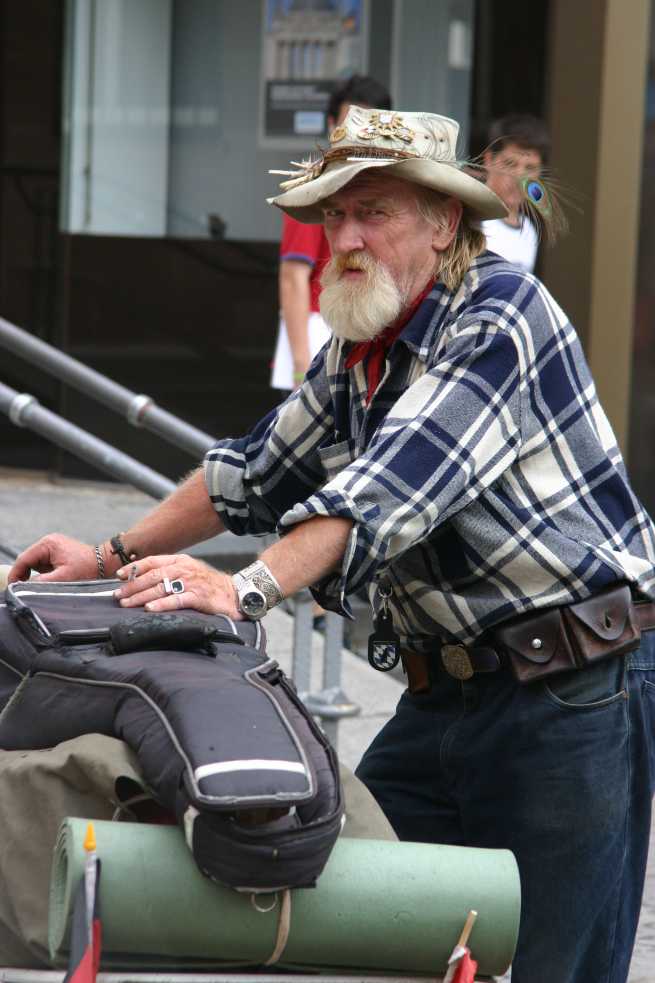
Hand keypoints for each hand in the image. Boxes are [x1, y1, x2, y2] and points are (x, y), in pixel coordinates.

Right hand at [9, 534, 97, 582]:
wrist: (104, 563)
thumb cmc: (88, 568)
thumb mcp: (64, 577)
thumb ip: (42, 582)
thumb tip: (26, 586)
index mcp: (48, 544)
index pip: (24, 559)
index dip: (16, 574)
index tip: (13, 587)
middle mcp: (48, 543)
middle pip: (27, 561)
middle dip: (24, 575)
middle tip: (23, 590)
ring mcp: (52, 548)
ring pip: (34, 564)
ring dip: (34, 576)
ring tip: (37, 587)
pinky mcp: (57, 554)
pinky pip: (43, 566)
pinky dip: (42, 574)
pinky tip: (46, 582)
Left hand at [113, 554, 241, 618]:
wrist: (232, 594)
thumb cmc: (207, 584)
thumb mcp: (188, 571)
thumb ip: (169, 572)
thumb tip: (143, 579)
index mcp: (180, 561)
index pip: (152, 561)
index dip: (134, 568)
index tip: (119, 575)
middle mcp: (183, 569)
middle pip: (152, 576)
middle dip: (132, 585)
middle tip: (117, 594)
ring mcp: (190, 582)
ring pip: (160, 588)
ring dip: (140, 596)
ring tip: (126, 603)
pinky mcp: (197, 597)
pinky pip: (176, 600)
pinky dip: (162, 604)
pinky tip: (150, 608)